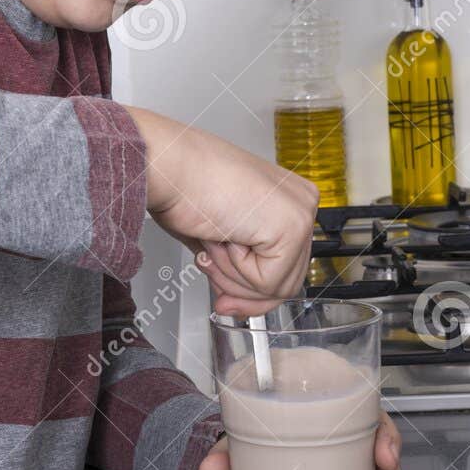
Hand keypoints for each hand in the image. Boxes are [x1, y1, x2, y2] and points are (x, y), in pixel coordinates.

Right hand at [123, 105, 317, 315]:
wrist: (168, 168)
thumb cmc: (183, 188)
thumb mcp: (217, 240)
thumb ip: (235, 271)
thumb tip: (235, 301)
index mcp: (287, 199)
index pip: (285, 267)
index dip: (251, 291)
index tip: (226, 299)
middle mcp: (301, 203)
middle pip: (286, 282)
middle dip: (242, 289)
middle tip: (210, 267)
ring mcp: (301, 213)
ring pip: (278, 287)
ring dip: (234, 275)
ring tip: (216, 239)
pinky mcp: (292, 227)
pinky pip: (268, 282)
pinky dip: (236, 269)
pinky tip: (225, 234)